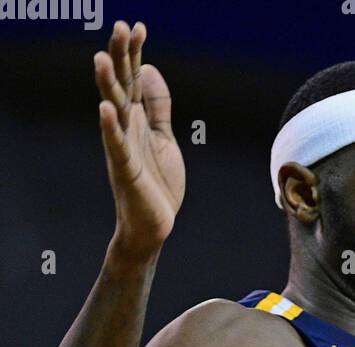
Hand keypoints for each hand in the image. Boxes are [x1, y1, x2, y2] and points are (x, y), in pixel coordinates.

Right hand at [94, 21, 183, 260]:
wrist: (153, 224)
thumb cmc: (157, 182)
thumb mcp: (163, 137)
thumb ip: (157, 106)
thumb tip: (150, 69)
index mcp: (137, 119)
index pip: (134, 79)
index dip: (135, 53)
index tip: (136, 26)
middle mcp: (126, 127)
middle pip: (122, 86)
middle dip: (121, 57)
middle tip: (120, 26)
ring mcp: (123, 147)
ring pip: (114, 110)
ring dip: (108, 85)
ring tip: (103, 58)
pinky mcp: (126, 170)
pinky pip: (116, 146)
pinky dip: (111, 128)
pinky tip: (106, 109)